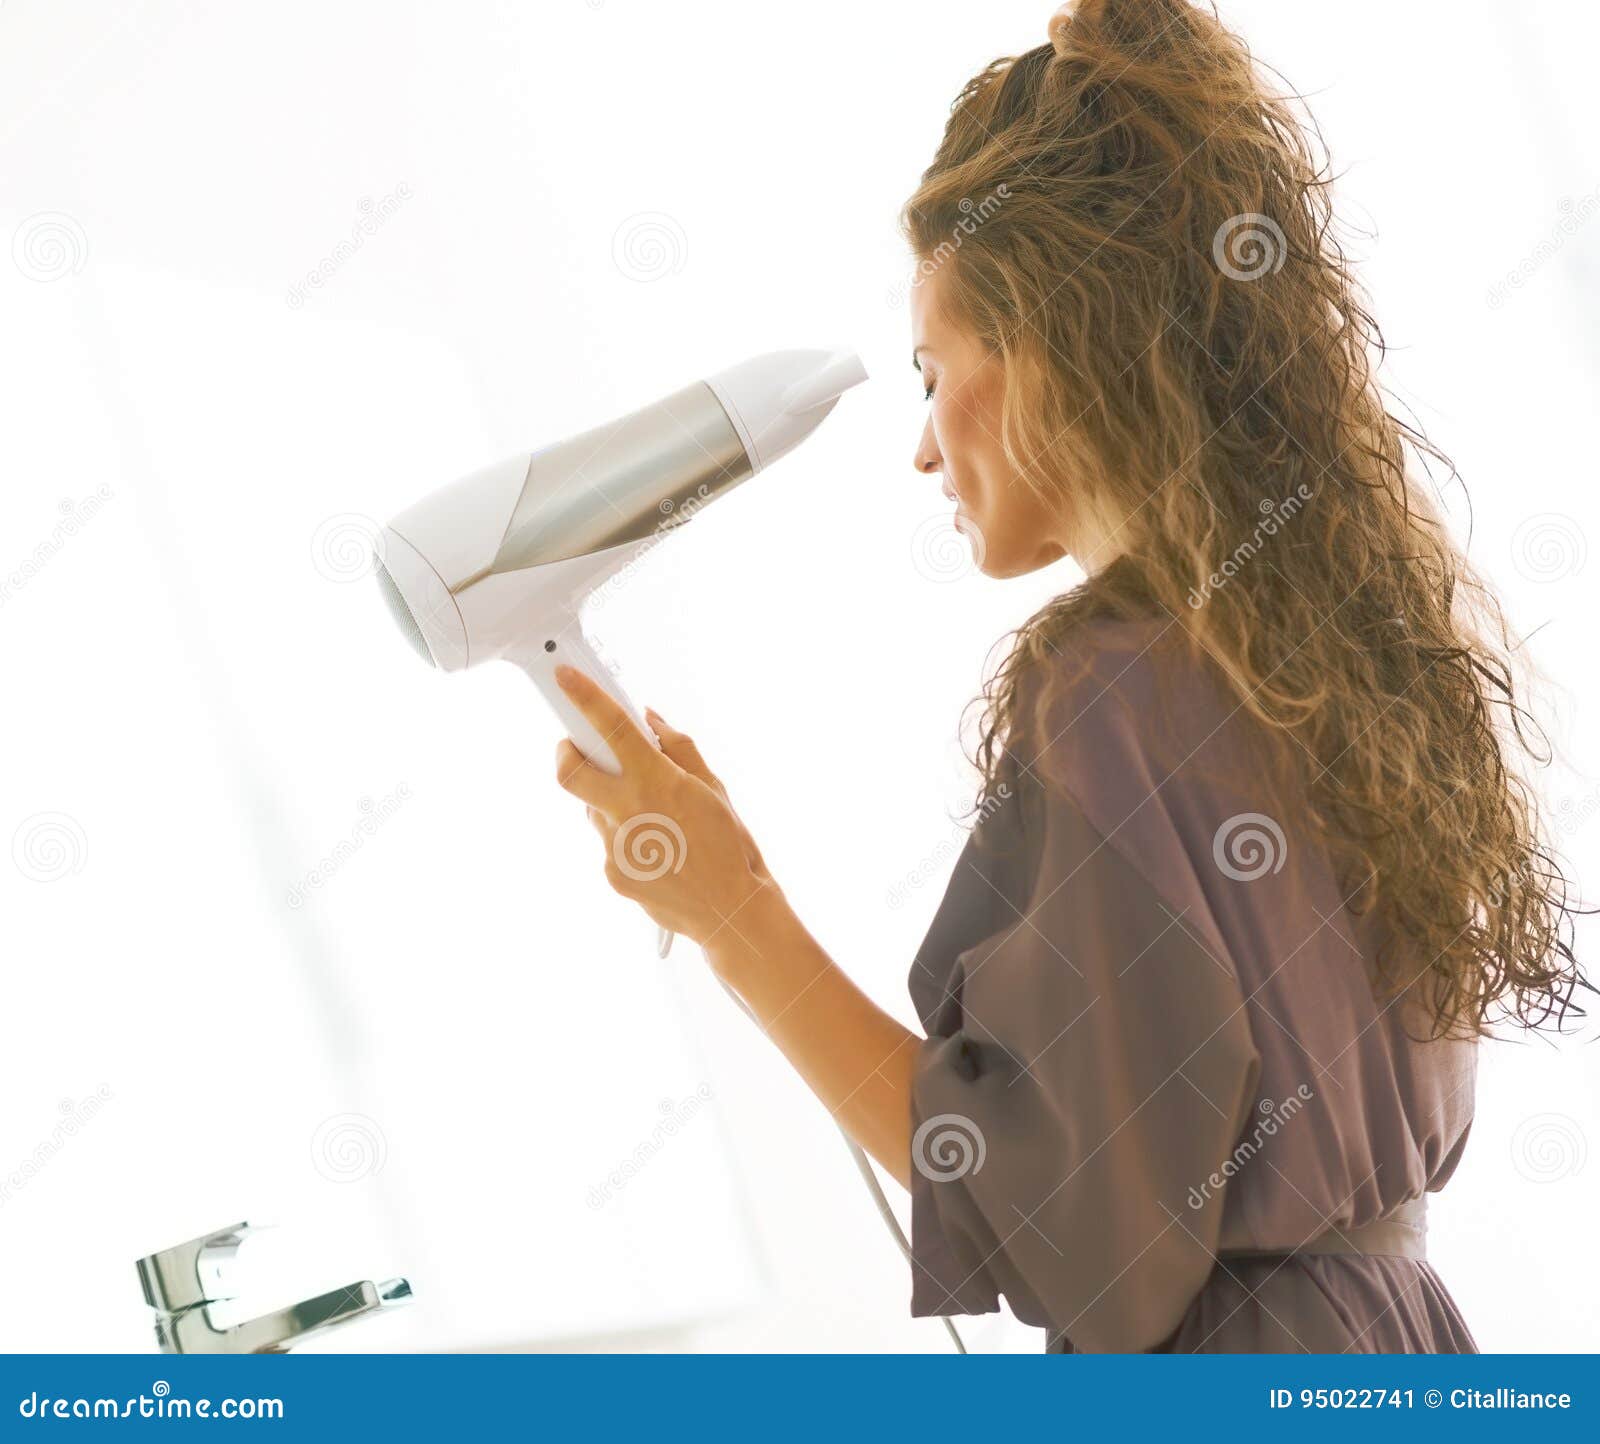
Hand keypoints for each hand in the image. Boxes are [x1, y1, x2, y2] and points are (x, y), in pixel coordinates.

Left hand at [551, 665, 775, 949]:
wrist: (732, 912)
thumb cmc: (731, 847)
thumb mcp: (714, 788)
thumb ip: (679, 749)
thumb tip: (651, 721)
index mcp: (657, 782)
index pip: (611, 729)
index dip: (583, 697)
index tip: (564, 676)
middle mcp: (628, 812)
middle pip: (569, 773)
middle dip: (567, 754)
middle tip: (581, 750)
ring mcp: (615, 847)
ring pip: (595, 809)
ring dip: (613, 802)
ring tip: (656, 820)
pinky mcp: (612, 874)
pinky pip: (609, 842)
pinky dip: (626, 837)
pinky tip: (660, 851)